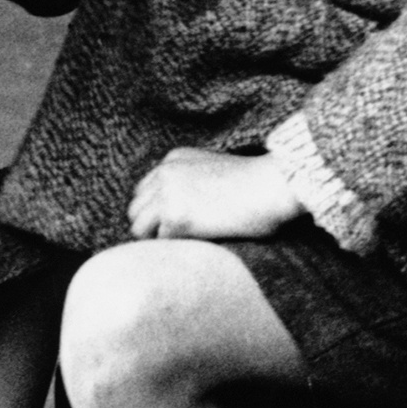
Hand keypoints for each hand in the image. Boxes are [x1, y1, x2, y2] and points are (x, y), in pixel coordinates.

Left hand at [129, 147, 305, 240]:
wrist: (271, 185)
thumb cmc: (255, 184)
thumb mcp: (214, 171)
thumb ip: (191, 184)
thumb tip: (180, 214)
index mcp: (173, 160)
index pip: (144, 191)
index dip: (155, 211)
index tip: (172, 224)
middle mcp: (164, 173)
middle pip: (135, 209)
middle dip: (151, 226)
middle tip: (176, 241)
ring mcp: (167, 194)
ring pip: (139, 227)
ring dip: (158, 239)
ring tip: (185, 245)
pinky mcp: (175, 216)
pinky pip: (162, 242)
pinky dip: (177, 248)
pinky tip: (199, 244)